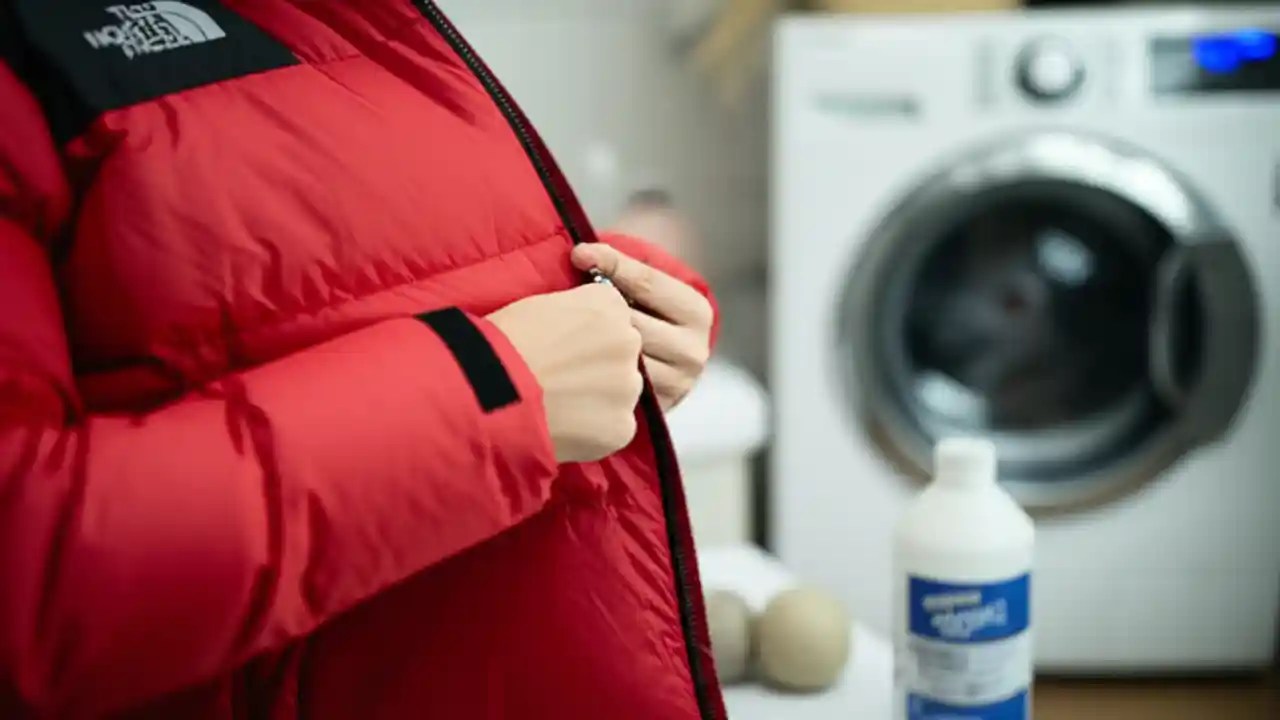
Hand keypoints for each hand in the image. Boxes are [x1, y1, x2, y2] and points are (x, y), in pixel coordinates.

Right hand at [487, 284, 643, 462]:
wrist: (488, 392)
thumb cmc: (502, 344)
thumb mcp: (541, 305)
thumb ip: (574, 312)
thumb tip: (579, 327)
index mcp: (608, 304)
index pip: (613, 314)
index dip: (589, 333)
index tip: (566, 346)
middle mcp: (628, 340)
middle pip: (623, 353)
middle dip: (600, 365)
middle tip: (563, 380)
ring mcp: (628, 386)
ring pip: (622, 392)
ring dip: (600, 399)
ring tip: (561, 408)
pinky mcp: (622, 427)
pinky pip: (615, 427)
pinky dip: (595, 431)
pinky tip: (566, 429)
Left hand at [570, 243, 712, 411]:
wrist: (652, 366)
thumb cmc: (639, 314)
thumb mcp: (639, 286)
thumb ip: (620, 265)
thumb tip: (581, 252)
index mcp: (697, 313)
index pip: (648, 283)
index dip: (611, 264)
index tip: (578, 253)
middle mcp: (694, 350)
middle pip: (634, 323)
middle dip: (599, 312)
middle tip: (564, 301)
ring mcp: (677, 384)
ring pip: (624, 358)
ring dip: (592, 345)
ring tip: (565, 332)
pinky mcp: (654, 410)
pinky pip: (617, 390)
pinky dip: (592, 374)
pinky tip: (572, 362)